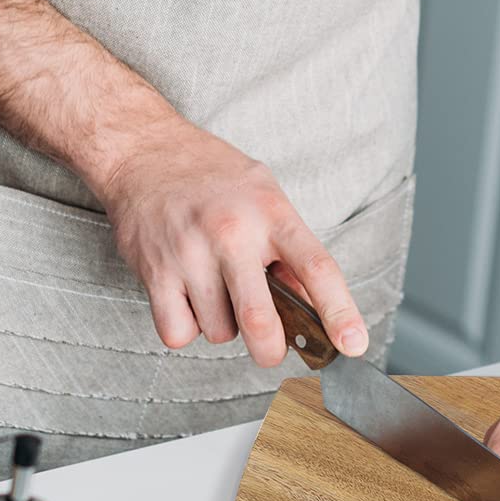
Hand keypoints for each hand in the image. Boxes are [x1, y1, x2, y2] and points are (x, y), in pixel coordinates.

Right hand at [98, 117, 368, 368]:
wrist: (144, 151)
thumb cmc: (210, 174)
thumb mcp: (264, 192)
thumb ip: (288, 245)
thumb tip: (308, 299)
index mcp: (271, 212)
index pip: (317, 268)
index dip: (340, 312)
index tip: (355, 345)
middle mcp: (233, 233)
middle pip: (261, 321)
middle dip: (270, 350)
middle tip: (270, 348)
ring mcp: (191, 253)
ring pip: (219, 332)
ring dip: (220, 324)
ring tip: (213, 288)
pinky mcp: (155, 271)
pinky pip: (178, 332)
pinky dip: (183, 326)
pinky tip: (185, 296)